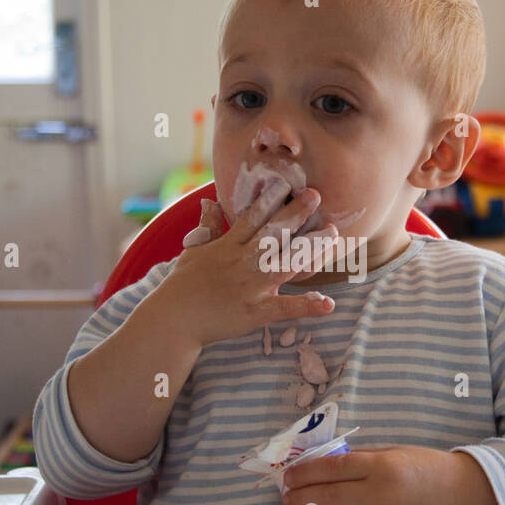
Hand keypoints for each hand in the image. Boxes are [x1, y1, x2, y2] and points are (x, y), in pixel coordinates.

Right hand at [154, 181, 339, 347]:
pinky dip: (306, 307)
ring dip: (310, 249)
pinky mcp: (255, 312)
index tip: (287, 183)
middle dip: (295, 214)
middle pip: (272, 235)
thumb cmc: (182, 285)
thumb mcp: (193, 250)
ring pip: (285, 264)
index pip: (252, 218)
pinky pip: (285, 309)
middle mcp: (242, 262)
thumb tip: (208, 200)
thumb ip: (208, 226)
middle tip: (316, 195)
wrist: (172, 320)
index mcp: (228, 246)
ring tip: (332, 234)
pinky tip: (328, 303)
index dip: (270, 200)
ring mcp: (250, 287)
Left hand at [279, 446, 465, 504]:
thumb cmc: (420, 469)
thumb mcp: (390, 454)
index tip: (288, 478)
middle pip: (325, 499)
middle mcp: (379, 494)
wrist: (457, 496)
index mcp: (379, 466)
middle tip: (288, 501)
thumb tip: (317, 472)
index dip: (303, 474)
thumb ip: (358, 463)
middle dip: (298, 501)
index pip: (330, 469)